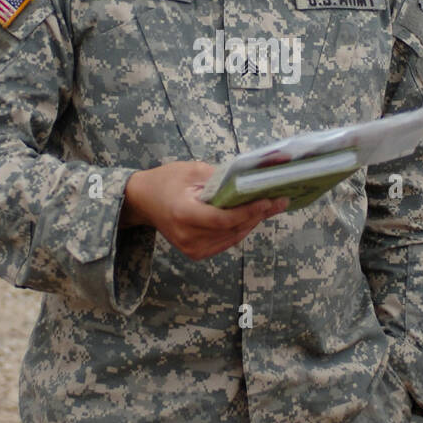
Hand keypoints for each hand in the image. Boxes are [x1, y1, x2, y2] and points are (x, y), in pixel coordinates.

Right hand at [120, 160, 288, 258]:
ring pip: (233, 237)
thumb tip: (253, 177)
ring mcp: (191, 248)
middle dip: (257, 214)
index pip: (223, 219)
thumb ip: (223, 176)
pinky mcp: (195, 253)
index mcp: (183, 213)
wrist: (144, 200)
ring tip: (270, 206)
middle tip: (279, 200)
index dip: (248, 211)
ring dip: (252, 222)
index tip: (269, 200)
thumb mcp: (193, 170)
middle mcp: (187, 236)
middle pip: (232, 229)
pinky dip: (240, 229)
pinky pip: (226, 241)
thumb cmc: (167, 180)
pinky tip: (251, 216)